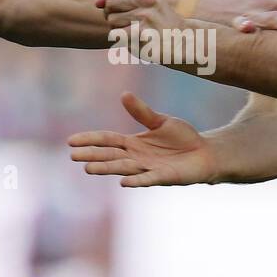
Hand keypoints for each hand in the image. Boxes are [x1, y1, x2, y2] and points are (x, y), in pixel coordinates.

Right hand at [68, 92, 216, 185]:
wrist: (205, 152)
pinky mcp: (164, 177)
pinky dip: (137, 181)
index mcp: (133, 143)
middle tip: (73, 156)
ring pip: (123, 168)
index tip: (71, 141)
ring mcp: (148, 168)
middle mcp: (136, 157)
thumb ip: (142, 112)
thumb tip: (123, 94)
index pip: (107, 140)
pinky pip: (147, 179)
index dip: (90, 139)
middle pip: (110, 156)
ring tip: (88, 169)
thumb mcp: (161, 121)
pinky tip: (123, 182)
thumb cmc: (183, 137)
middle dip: (92, 156)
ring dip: (106, 169)